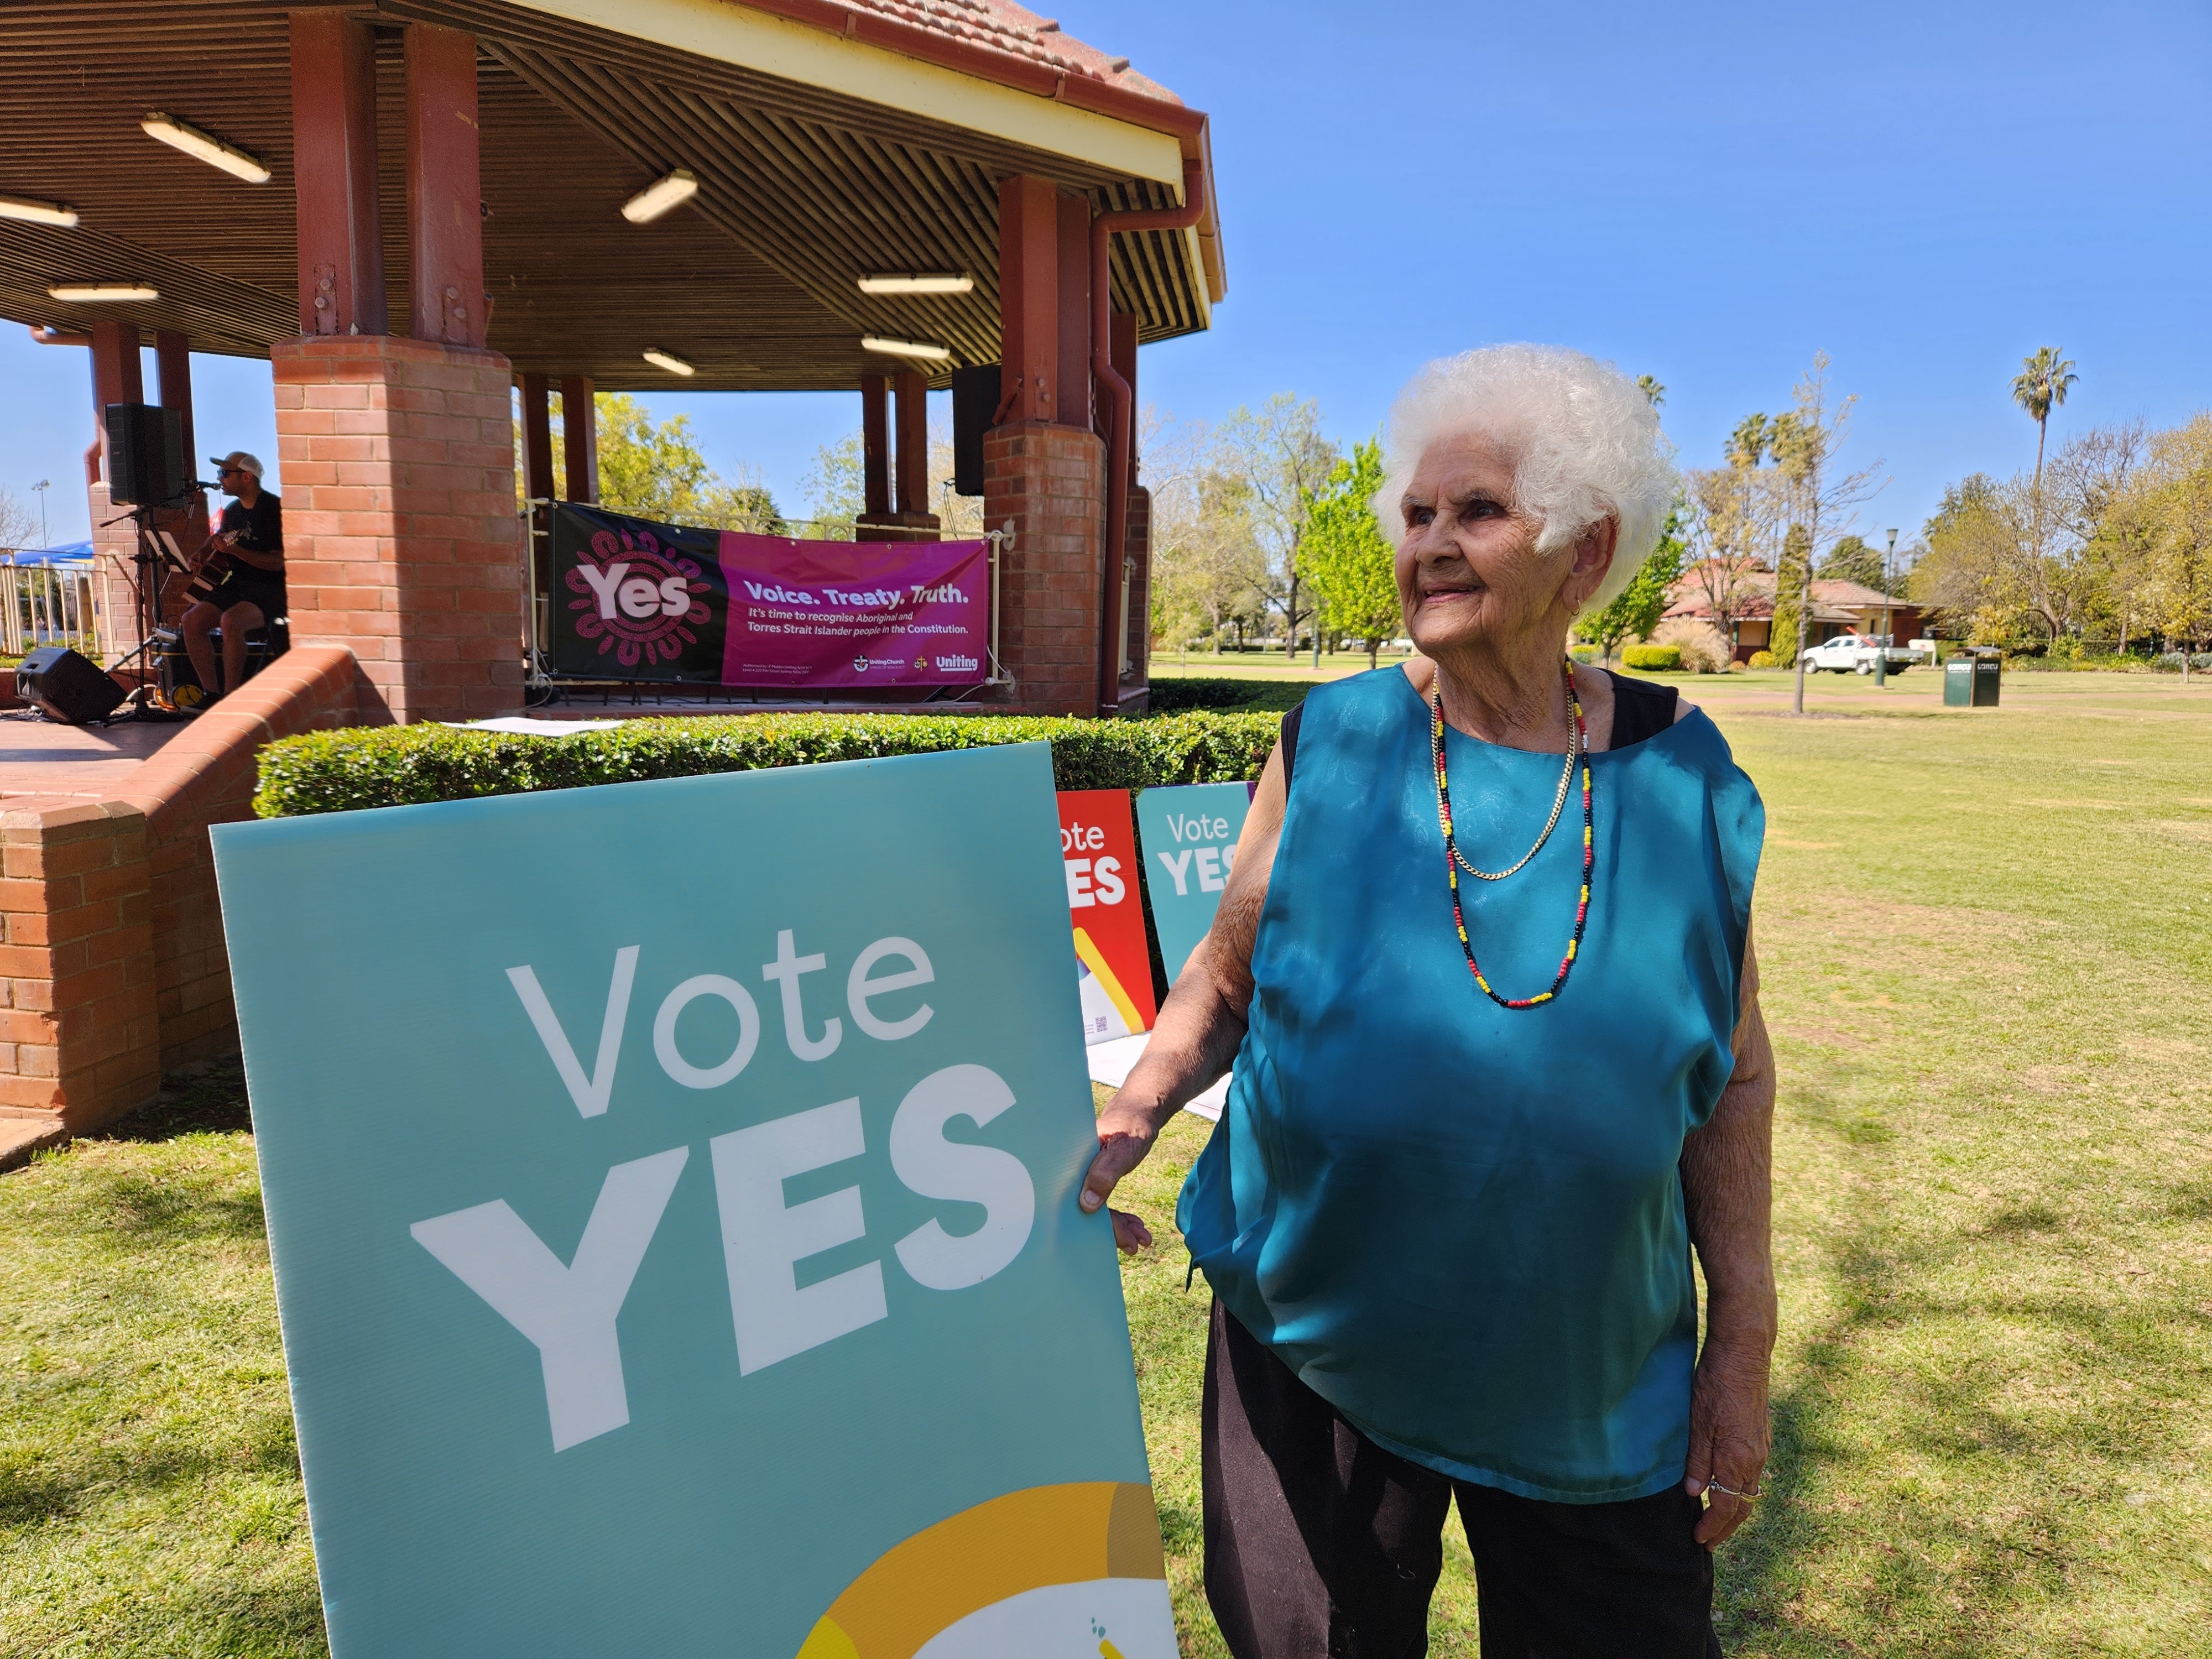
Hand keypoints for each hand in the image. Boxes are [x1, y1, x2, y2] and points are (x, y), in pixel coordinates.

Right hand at [1079, 1097, 1160, 1253]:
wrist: (1142, 1108)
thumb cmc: (1131, 1123)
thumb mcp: (1122, 1148)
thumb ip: (1105, 1173)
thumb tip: (1087, 1204)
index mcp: (1075, 1163)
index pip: (1083, 1203)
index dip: (1104, 1226)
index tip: (1125, 1242)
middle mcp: (1077, 1172)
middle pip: (1089, 1210)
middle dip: (1114, 1231)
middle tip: (1137, 1245)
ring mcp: (1087, 1175)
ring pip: (1098, 1209)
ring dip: (1120, 1226)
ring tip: (1142, 1238)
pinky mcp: (1097, 1177)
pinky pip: (1104, 1202)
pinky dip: (1120, 1215)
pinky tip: (1135, 1225)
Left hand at [1683, 1333, 1772, 1547]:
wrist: (1744, 1355)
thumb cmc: (1716, 1384)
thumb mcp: (1698, 1422)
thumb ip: (1698, 1460)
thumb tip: (1695, 1494)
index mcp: (1737, 1459)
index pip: (1727, 1507)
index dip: (1713, 1527)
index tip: (1699, 1540)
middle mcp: (1755, 1459)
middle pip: (1743, 1506)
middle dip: (1725, 1528)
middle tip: (1708, 1542)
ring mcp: (1762, 1448)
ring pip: (1750, 1491)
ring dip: (1734, 1510)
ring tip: (1717, 1521)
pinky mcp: (1761, 1436)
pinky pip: (1753, 1474)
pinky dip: (1740, 1490)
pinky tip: (1728, 1488)